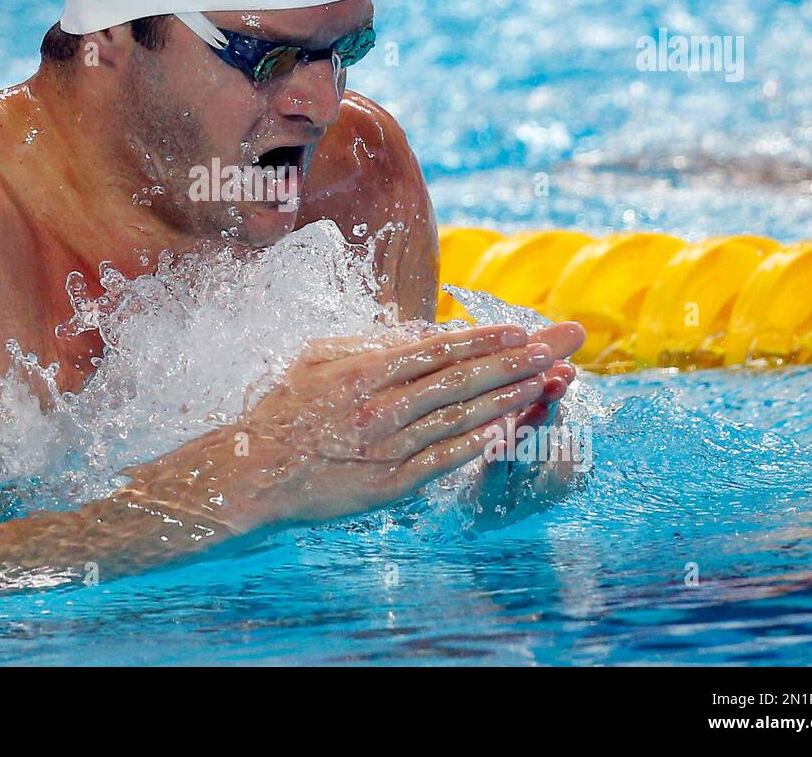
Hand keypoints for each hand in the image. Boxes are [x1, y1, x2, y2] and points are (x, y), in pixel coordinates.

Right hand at [206, 321, 586, 530]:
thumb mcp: (317, 359)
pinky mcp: (392, 483)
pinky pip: (446, 458)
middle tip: (559, 344)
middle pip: (461, 378)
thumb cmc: (282, 409)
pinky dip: (483, 441)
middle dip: (516, 358)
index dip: (481, 338)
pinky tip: (513, 425)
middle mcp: (380, 406)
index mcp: (361, 370)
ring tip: (548, 378)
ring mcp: (389, 446)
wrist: (253, 470)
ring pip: (461, 417)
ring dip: (509, 395)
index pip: (435, 348)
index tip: (519, 328)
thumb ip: (369, 344)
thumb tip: (418, 334)